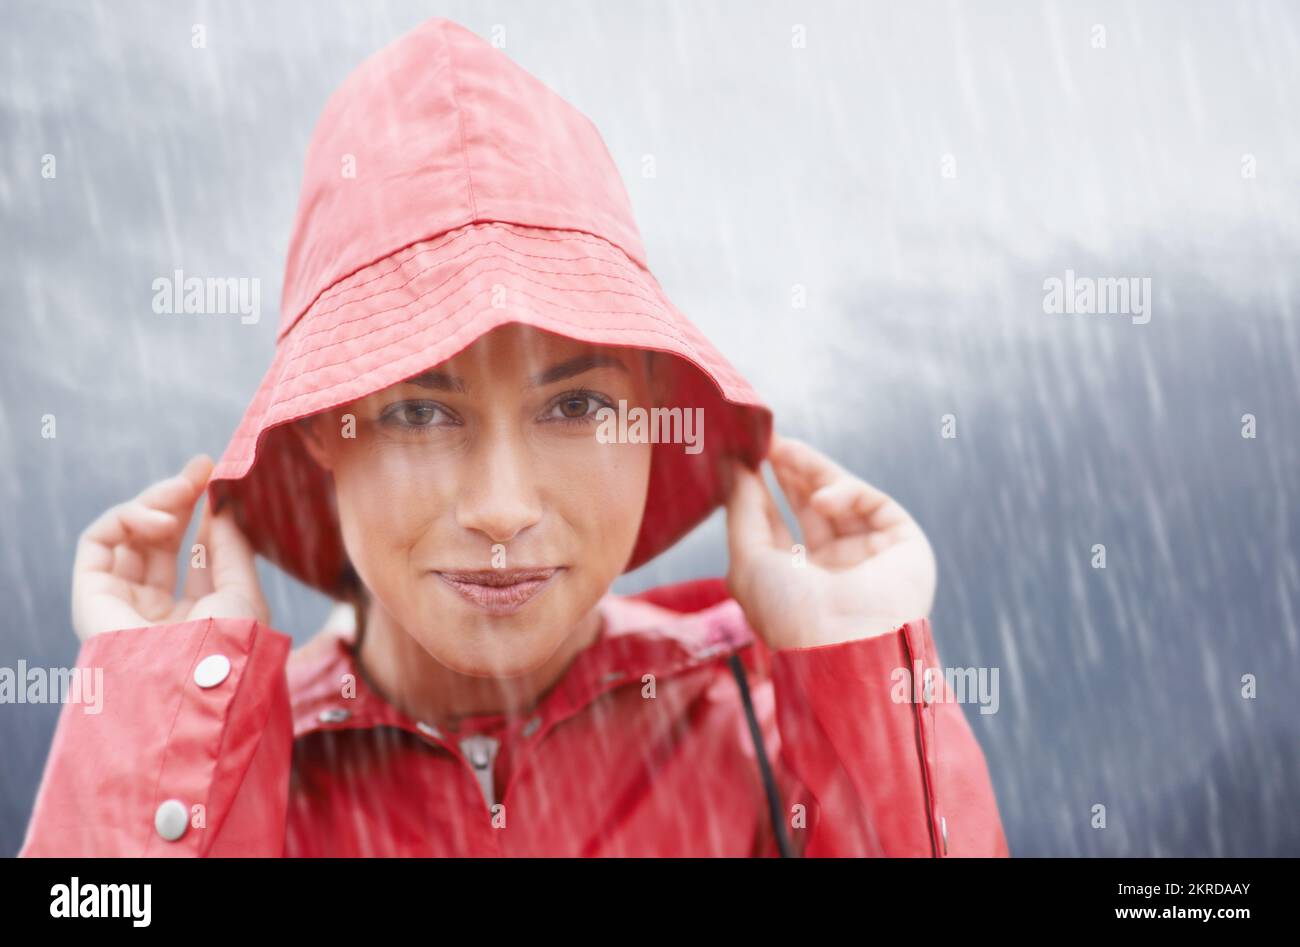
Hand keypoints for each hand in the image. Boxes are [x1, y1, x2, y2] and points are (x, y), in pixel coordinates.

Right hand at [71, 454, 269, 641]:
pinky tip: (160, 516)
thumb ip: (229, 546)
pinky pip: (98, 541)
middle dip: (179, 498)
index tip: (216, 476)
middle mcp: (155, 612)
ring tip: (183, 490)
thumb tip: (222, 505)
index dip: (203, 514)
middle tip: (200, 468)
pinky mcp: (91, 596)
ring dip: (156, 502)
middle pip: (159, 540)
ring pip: (128, 535)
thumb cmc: (229, 647)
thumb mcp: (243, 590)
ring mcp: (122, 605)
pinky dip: (126, 516)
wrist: (195, 682)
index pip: (193, 554)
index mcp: (194, 616)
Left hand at [724, 433, 936, 649]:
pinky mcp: (900, 541)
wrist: (846, 643)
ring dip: (811, 470)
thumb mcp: (748, 560)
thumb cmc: (789, 613)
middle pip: (808, 506)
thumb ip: (741, 509)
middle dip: (787, 471)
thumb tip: (733, 467)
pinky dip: (843, 492)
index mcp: (793, 580)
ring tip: (783, 450)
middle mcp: (831, 568)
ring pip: (840, 498)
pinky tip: (821, 500)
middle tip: (766, 440)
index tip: (743, 456)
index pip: (776, 524)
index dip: (760, 489)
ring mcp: (867, 554)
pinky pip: (870, 502)